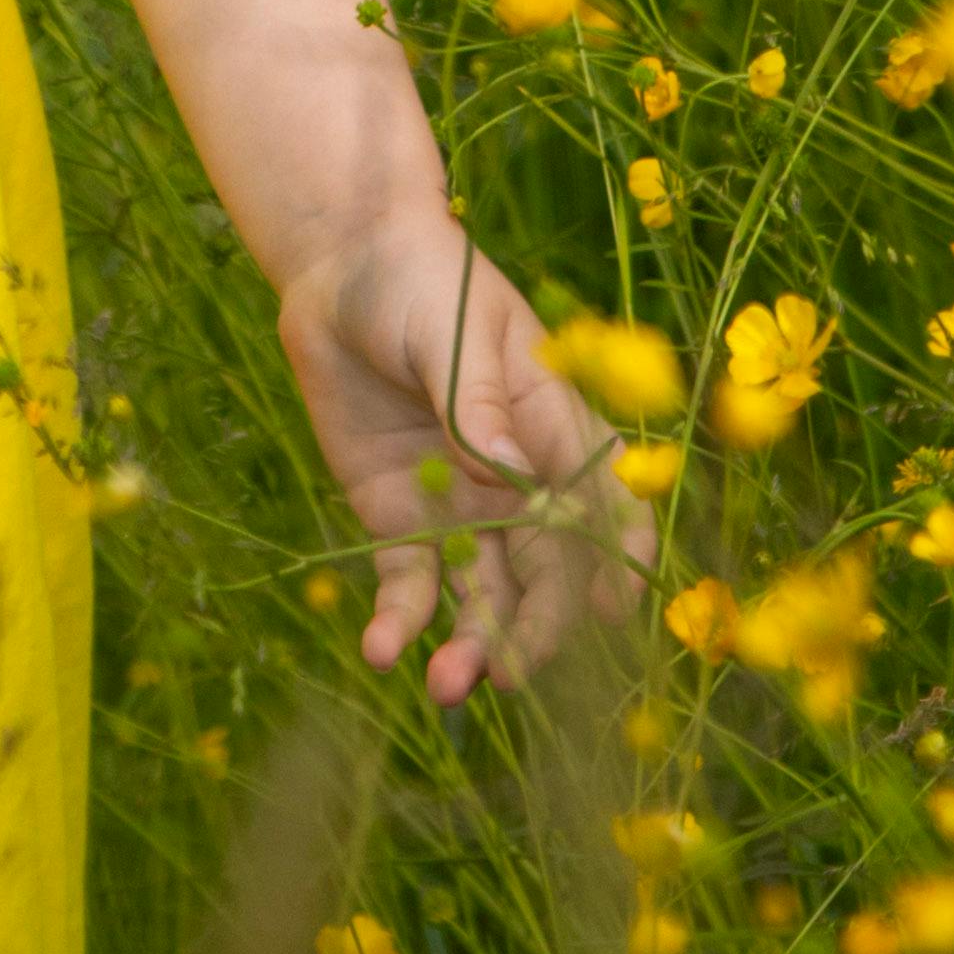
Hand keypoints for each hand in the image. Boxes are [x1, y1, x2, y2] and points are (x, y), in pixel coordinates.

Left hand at [273, 212, 646, 704]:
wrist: (339, 266)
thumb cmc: (419, 277)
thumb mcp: (451, 326)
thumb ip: (474, 402)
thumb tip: (510, 472)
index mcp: (555, 423)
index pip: (600, 502)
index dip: (613, 560)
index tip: (612, 615)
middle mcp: (519, 478)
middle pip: (544, 567)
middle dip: (534, 625)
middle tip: (509, 674)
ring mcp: (462, 503)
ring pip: (483, 590)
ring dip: (471, 642)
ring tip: (446, 688)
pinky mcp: (400, 516)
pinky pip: (410, 581)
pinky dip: (399, 619)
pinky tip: (382, 651)